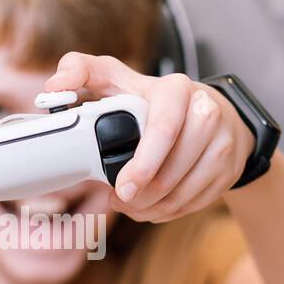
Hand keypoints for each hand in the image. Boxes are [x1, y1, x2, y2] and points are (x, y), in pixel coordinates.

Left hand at [44, 53, 252, 222]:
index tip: (119, 189)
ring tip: (130, 204)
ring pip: (181, 194)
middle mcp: (207, 113)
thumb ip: (82, 71)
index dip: (140, 165)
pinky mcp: (229, 169)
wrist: (213, 113)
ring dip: (150, 208)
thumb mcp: (118, 77)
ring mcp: (223, 143)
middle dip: (140, 196)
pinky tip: (150, 205)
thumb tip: (55, 86)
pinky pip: (194, 204)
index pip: (163, 130)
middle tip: (119, 199)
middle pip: (171, 172)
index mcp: (177, 90)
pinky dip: (167, 212)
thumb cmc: (153, 99)